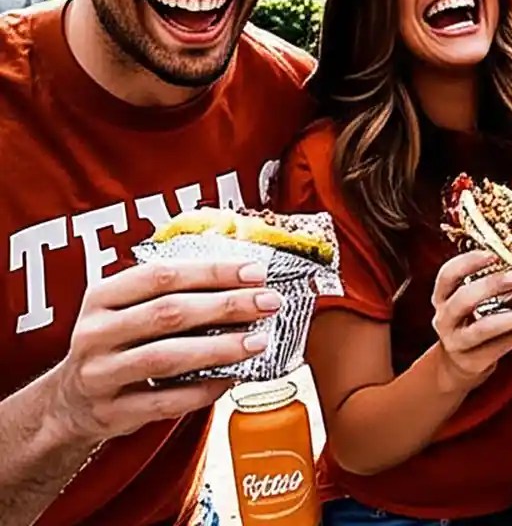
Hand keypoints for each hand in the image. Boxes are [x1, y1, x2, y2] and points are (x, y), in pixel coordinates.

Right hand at [49, 260, 282, 444]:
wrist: (71, 403)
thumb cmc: (117, 346)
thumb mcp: (126, 310)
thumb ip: (171, 294)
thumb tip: (242, 280)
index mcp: (102, 297)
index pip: (161, 275)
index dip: (212, 271)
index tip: (255, 272)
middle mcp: (97, 333)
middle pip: (168, 313)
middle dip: (226, 306)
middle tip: (268, 303)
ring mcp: (101, 374)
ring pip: (167, 357)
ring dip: (220, 348)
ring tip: (257, 341)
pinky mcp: (113, 412)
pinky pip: (166, 401)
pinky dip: (204, 390)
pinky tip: (231, 378)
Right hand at [430, 251, 511, 391]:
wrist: (459, 362)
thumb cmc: (471, 320)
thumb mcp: (468, 299)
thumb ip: (485, 281)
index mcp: (441, 296)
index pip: (448, 274)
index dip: (469, 262)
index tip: (494, 254)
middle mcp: (444, 318)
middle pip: (464, 299)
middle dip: (492, 285)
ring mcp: (455, 341)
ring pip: (483, 328)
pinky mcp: (471, 360)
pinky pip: (496, 348)